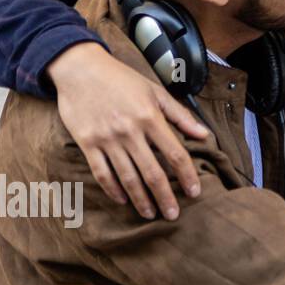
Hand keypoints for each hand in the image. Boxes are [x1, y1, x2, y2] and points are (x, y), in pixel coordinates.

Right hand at [46, 42, 207, 219]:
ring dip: (141, 199)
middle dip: (165, 196)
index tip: (195, 192)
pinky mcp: (87, 143)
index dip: (187, 175)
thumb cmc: (122, 80)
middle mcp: (130, 131)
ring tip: (151, 214)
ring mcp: (107, 139)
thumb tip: (203, 135)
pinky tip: (123, 200)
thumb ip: (180, 115)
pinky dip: (113, 189)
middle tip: (174, 215)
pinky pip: (102, 172)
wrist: (81, 69)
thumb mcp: (155, 91)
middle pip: (153, 172)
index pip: (175, 154)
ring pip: (128, 177)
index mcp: (151, 117)